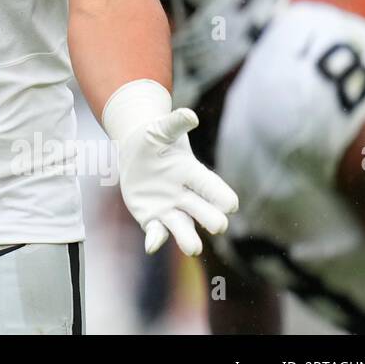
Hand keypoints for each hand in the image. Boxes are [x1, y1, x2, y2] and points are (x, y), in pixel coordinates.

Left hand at [113, 107, 239, 255]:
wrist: (134, 152)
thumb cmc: (154, 139)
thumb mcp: (162, 129)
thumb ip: (175, 123)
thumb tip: (189, 114)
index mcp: (193, 175)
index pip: (213, 188)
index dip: (222, 196)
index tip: (230, 204)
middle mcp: (186, 196)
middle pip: (204, 212)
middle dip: (211, 219)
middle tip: (218, 225)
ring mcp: (170, 209)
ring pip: (183, 228)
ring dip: (188, 239)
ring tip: (193, 249)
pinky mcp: (152, 218)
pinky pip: (156, 232)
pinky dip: (155, 239)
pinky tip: (151, 246)